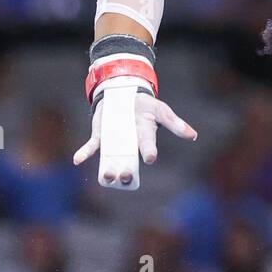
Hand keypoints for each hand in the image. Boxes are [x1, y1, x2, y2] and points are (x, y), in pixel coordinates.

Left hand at [73, 87, 196, 188]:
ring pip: (110, 159)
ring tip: (106, 176)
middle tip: (125, 176)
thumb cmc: (145, 106)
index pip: (147, 145)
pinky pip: (92, 147)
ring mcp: (113, 142)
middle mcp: (129, 144)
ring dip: (107, 169)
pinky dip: (84, 153)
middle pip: (128, 161)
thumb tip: (193, 135)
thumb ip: (175, 123)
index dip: (148, 151)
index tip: (150, 157)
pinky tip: (77, 160)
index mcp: (144, 137)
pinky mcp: (100, 137)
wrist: (124, 95)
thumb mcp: (161, 110)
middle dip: (127, 171)